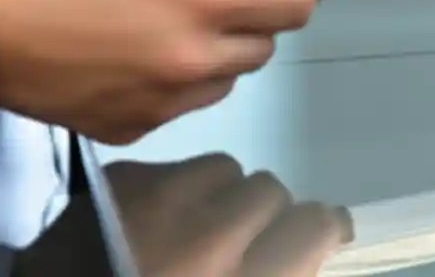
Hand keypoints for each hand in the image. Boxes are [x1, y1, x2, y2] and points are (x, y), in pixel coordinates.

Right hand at [0, 0, 326, 143]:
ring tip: (176, 13)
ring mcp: (168, 99)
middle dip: (259, 10)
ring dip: (223, 45)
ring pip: (230, 74)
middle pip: (268, 40)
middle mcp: (199, 59)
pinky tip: (142, 47)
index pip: (299, 2)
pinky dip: (181, 76)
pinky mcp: (135, 124)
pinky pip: (185, 100)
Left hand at [16, 153, 351, 276]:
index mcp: (246, 275)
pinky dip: (167, 192)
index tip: (306, 238)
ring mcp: (159, 204)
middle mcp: (209, 237)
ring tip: (186, 227)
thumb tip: (304, 239)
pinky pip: (170, 168)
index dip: (316, 231)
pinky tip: (143, 222)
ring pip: (223, 168)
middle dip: (258, 215)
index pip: (313, 224)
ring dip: (214, 194)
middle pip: (268, 190)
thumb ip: (272, 265)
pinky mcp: (118, 185)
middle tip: (230, 245)